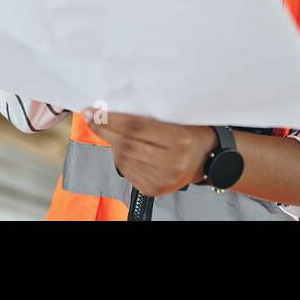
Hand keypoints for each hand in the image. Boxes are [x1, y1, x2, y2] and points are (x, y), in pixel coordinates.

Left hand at [82, 107, 216, 196]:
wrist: (207, 159)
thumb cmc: (190, 133)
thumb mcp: (176, 119)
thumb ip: (148, 117)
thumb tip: (112, 110)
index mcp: (180, 140)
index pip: (136, 127)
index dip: (112, 118)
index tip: (95, 110)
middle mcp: (172, 162)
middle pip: (127, 144)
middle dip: (105, 129)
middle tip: (92, 117)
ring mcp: (163, 179)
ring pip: (124, 159)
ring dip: (111, 143)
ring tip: (106, 130)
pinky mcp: (155, 190)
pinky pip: (127, 172)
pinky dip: (119, 158)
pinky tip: (119, 148)